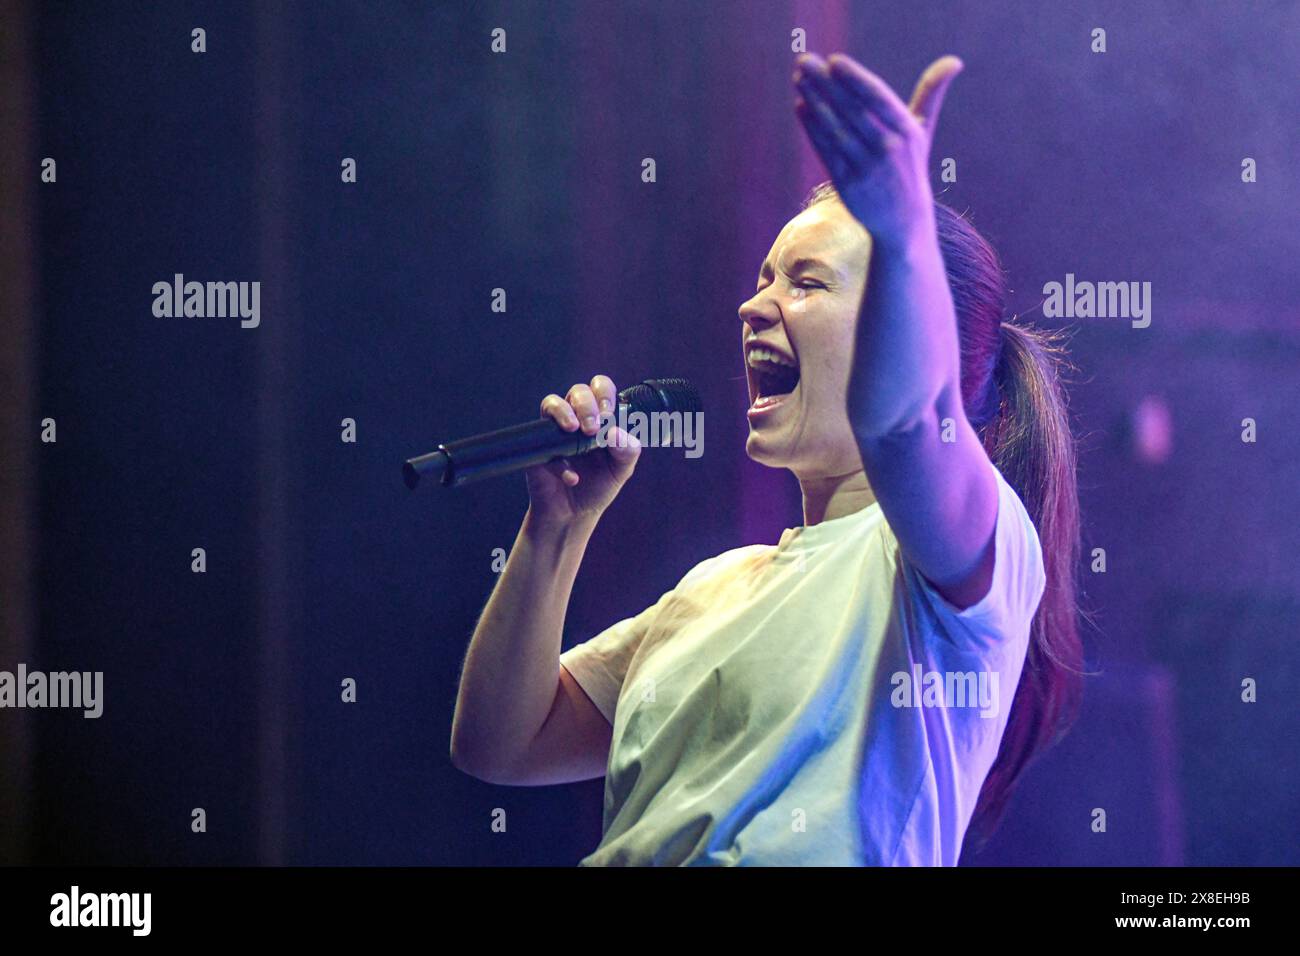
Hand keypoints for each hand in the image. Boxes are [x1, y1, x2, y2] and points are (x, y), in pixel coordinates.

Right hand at [525, 374, 641, 528]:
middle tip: (592, 428)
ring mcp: (555, 431)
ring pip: (552, 403)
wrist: (573, 514)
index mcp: (600, 419)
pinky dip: (560, 461)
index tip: (608, 414)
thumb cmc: (598, 486)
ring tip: (574, 431)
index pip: (601, 389)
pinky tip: (572, 477)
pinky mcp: (539, 448)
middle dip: (586, 405)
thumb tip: (617, 434)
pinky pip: (542, 440)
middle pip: (578, 391)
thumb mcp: (621, 471)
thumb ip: (627, 452)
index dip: (604, 394)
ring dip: (564, 412)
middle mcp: (577, 419)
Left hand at [793, 52, 961, 249]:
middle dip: (826, 84)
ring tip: (798, 79)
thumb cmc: (910, 167)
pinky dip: (812, 128)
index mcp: (908, 132)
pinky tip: (801, 107)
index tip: (834, 60)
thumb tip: (953, 61)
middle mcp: (889, 149)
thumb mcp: (922, 131)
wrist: (904, 221)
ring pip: (836, 130)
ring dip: (815, 102)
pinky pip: (826, 151)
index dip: (855, 79)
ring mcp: (867, 168)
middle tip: (805, 61)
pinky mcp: (848, 184)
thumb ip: (931, 94)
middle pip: (852, 111)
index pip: (878, 99)